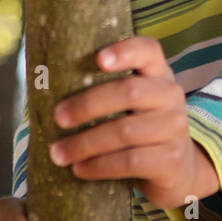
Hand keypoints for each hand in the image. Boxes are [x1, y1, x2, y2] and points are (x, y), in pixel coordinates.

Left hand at [50, 34, 219, 211]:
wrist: (177, 169)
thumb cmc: (140, 128)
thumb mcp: (131, 104)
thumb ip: (105, 89)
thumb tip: (44, 84)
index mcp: (157, 73)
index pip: (148, 50)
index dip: (124, 51)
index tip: (97, 59)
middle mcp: (171, 95)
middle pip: (128, 91)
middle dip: (88, 104)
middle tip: (58, 118)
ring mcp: (175, 128)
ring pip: (124, 131)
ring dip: (85, 143)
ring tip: (58, 153)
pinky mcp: (171, 160)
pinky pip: (130, 161)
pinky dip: (99, 166)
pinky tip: (80, 170)